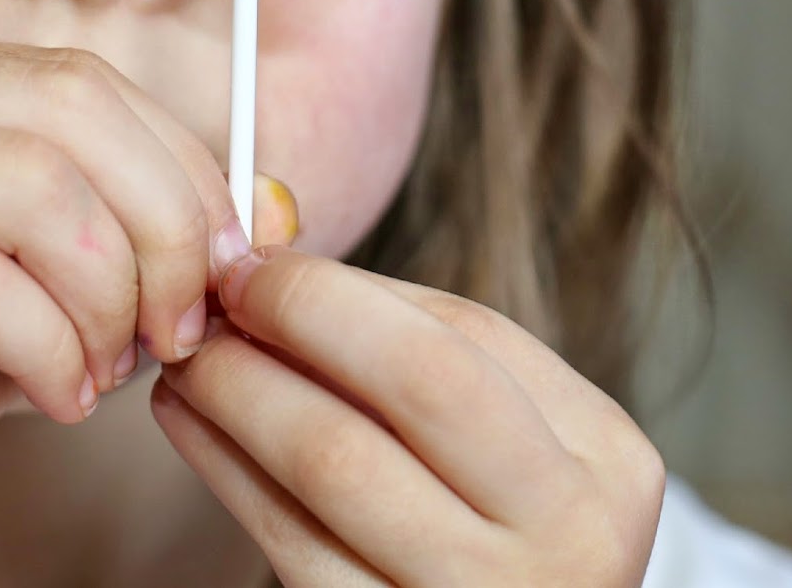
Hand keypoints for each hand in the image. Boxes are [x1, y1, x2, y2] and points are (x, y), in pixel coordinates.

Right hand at [0, 43, 294, 582]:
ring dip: (106, 296)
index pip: (82, 80)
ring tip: (109, 372)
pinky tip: (56, 399)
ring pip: (31, 188)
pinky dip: (47, 350)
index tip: (227, 265)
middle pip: (68, 111)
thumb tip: (274, 209)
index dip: (178, 168)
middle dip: (160, 225)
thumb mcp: (41, 291)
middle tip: (183, 327)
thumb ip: (134, 237)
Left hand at [151, 247, 665, 586]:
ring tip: (188, 352)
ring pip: (333, 462)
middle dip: (297, 314)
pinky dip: (223, 466)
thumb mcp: (492, 428)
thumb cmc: (483, 511)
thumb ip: (401, 336)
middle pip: (415, 380)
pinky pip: (291, 543)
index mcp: (603, 458)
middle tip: (218, 289)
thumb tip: (267, 249)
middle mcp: (568, 537)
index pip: (462, 337)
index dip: (338, 289)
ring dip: (236, 386)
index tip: (254, 258)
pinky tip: (189, 421)